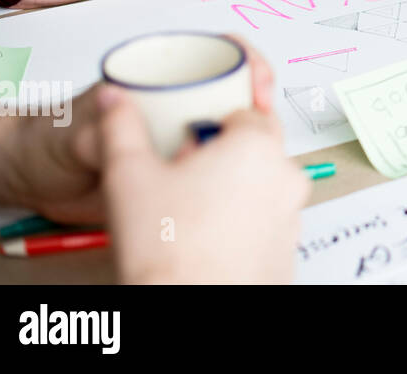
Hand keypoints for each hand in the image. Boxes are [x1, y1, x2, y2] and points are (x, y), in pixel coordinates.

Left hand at [0, 41, 276, 225]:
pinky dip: (229, 178)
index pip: (223, 55)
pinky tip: (231, 187)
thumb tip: (122, 143)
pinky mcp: (180, 175)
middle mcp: (180, 103)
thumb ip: (99, 134)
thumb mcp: (77, 130)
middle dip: (260, 109)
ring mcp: (183, 137)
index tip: (258, 85)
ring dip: (247, 146)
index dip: (251, 64)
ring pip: (234, 136)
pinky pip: (216, 172)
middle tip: (264, 129)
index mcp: (162, 77)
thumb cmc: (52, 137)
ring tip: (251, 161)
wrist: (33, 179)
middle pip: (240, 96)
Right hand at [98, 65, 306, 283]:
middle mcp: (286, 176)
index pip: (244, 112)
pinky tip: (208, 238)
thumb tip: (115, 99)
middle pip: (257, 148)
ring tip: (192, 212)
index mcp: (256, 146)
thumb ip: (121, 128)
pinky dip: (244, 223)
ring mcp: (292, 215)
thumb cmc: (167, 251)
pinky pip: (267, 222)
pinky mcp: (288, 248)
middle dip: (225, 155)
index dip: (211, 125)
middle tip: (185, 178)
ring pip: (263, 186)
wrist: (188, 307)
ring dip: (236, 189)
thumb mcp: (128, 176)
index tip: (187, 143)